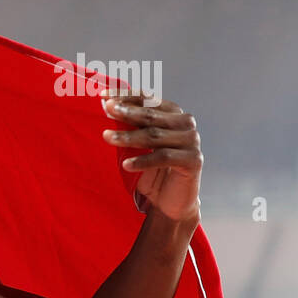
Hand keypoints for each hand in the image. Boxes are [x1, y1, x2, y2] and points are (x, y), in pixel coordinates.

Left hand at [101, 91, 201, 222]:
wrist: (170, 201)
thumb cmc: (151, 169)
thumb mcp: (137, 145)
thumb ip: (129, 127)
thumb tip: (106, 107)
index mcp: (172, 114)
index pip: (148, 100)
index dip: (126, 96)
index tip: (104, 96)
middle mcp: (185, 124)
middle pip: (151, 115)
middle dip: (126, 111)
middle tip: (107, 109)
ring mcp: (191, 141)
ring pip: (154, 135)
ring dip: (128, 136)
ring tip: (106, 137)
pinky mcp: (193, 160)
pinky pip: (163, 157)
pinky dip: (142, 160)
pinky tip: (126, 164)